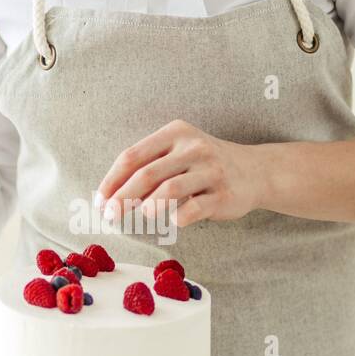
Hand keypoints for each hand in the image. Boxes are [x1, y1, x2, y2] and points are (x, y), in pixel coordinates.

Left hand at [96, 120, 261, 229]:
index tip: (100, 200)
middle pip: (147, 173)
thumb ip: (149, 167)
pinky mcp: (223, 194)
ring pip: (170, 189)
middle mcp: (193, 148)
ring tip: (141, 217)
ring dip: (149, 207)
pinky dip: (178, 218)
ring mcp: (210, 171)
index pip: (133, 156)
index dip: (112, 180)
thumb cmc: (204, 165)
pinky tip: (172, 222)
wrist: (254, 171)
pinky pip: (195, 208)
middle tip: (110, 215)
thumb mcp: (178, 153)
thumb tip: (111, 196)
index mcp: (175, 133)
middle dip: (123, 197)